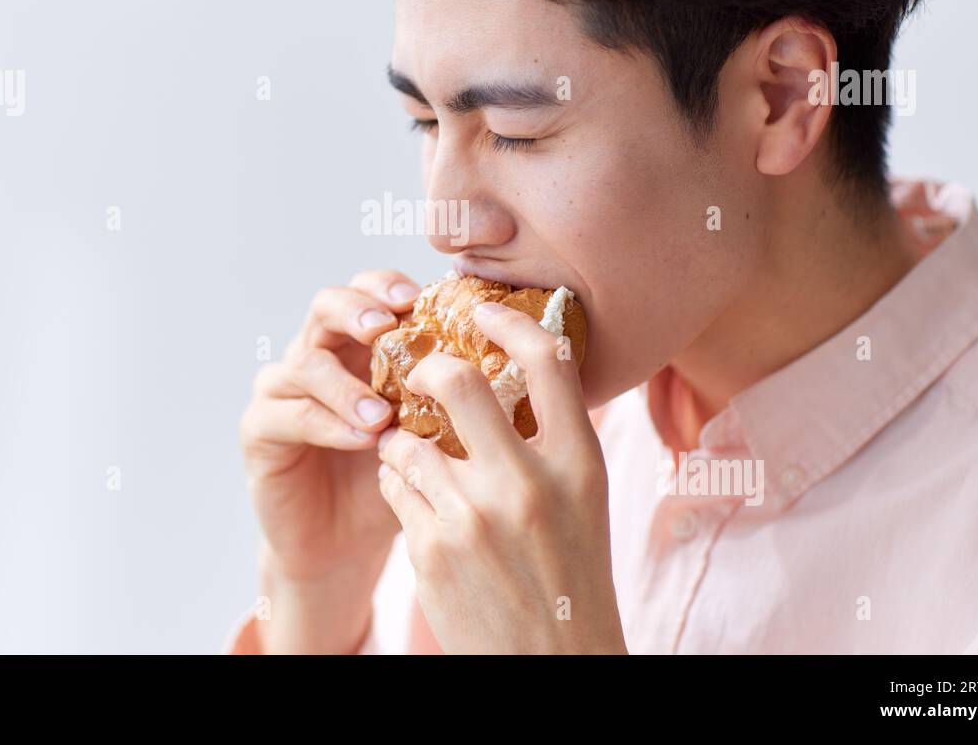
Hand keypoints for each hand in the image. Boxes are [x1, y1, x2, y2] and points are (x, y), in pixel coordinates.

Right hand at [238, 269, 418, 650]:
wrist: (346, 541)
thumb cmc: (397, 477)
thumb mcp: (431, 430)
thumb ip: (450, 392)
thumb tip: (509, 360)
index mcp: (358, 343)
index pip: (367, 292)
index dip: (387, 286)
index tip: (417, 298)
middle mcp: (316, 354)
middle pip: (325, 306)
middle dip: (357, 310)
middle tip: (385, 327)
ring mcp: (282, 389)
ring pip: (304, 364)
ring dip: (346, 385)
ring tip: (382, 415)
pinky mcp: (259, 430)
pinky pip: (289, 415)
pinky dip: (327, 424)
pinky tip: (361, 441)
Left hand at [376, 300, 625, 653]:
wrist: (554, 664)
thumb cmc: (570, 576)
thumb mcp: (583, 500)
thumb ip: (552, 439)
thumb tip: (506, 371)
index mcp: (579, 465)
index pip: (547, 360)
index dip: (510, 322)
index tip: (482, 313)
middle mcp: (528, 484)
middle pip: (460, 382)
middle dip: (428, 369)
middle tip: (420, 373)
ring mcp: (473, 518)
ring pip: (408, 442)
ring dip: (402, 442)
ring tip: (412, 456)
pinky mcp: (431, 551)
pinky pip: (394, 490)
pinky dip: (398, 488)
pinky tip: (418, 506)